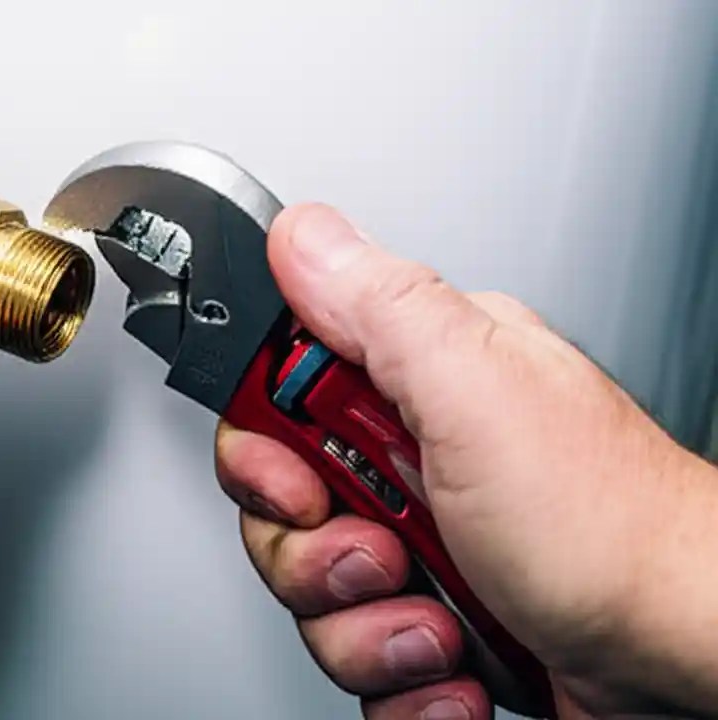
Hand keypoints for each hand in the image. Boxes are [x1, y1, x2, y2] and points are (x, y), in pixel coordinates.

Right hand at [215, 205, 717, 717]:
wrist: (685, 657)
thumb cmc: (613, 530)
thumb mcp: (481, 394)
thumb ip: (381, 306)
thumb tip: (301, 232)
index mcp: (418, 380)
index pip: (277, 397)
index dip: (267, 451)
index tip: (305, 483)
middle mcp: (414, 459)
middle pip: (282, 509)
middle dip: (318, 557)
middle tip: (387, 553)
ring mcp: (422, 544)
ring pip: (314, 594)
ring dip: (369, 632)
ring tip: (442, 622)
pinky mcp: (429, 618)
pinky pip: (359, 657)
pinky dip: (402, 682)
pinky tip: (457, 666)